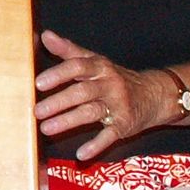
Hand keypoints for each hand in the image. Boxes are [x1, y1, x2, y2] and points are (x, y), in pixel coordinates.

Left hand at [33, 29, 166, 160]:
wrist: (153, 94)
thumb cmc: (113, 77)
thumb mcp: (94, 61)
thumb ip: (69, 50)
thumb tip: (45, 35)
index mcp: (99, 67)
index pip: (77, 66)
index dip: (58, 74)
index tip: (38, 83)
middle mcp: (109, 84)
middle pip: (82, 91)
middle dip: (58, 101)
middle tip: (36, 111)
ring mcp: (118, 105)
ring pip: (91, 113)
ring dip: (68, 121)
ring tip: (46, 128)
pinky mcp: (124, 125)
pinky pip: (109, 135)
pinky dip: (96, 145)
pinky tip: (81, 154)